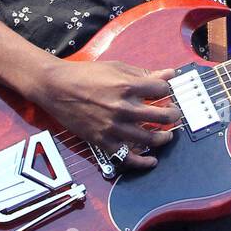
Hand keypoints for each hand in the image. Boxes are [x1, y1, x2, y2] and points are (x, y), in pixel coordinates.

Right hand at [36, 60, 180, 169]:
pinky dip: (143, 162)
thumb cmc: (86, 75)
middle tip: (174, 113)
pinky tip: (152, 160)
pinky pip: (127, 158)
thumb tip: (168, 74)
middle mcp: (123, 108)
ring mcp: (113, 127)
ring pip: (150, 138)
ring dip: (164, 137)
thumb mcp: (117, 67)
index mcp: (127, 86)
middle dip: (174, 114)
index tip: (165, 92)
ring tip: (167, 134)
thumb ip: (144, 73)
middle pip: (162, 116)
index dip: (167, 90)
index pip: (162, 90)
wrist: (57, 87)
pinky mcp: (103, 141)